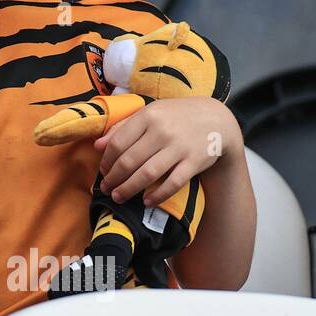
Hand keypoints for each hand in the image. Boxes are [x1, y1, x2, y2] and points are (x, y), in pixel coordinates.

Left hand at [93, 97, 240, 206]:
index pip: (118, 142)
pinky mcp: (195, 162)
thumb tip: (97, 146)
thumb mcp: (150, 113)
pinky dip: (158, 195)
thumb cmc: (176, 116)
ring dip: (129, 189)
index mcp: (148, 116)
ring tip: (118, 197)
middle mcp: (163, 131)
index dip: (107, 161)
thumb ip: (123, 127)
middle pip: (130, 161)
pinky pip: (173, 183)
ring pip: (148, 174)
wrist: (217, 120)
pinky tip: (147, 202)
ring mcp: (180, 147)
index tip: (103, 172)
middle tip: (106, 189)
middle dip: (114, 179)